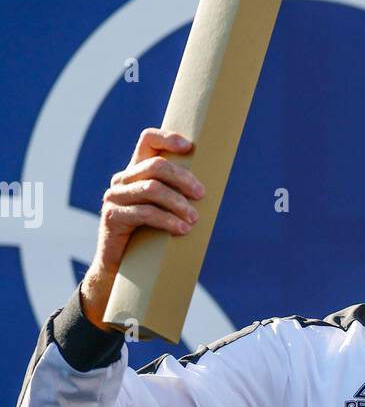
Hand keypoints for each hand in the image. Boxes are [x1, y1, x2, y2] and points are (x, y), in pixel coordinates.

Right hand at [81, 129, 205, 329]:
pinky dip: (167, 221)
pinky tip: (182, 230)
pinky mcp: (112, 217)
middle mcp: (123, 180)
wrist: (121, 268)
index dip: (168, 138)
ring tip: (195, 218)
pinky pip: (145, 213)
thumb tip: (210, 190)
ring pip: (152, 189)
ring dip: (178, 203)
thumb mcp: (164, 210)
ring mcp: (115, 197)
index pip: (147, 140)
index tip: (190, 147)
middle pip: (156, 166)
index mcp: (136, 171)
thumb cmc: (149, 236)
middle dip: (183, 178)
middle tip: (202, 194)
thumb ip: (177, 194)